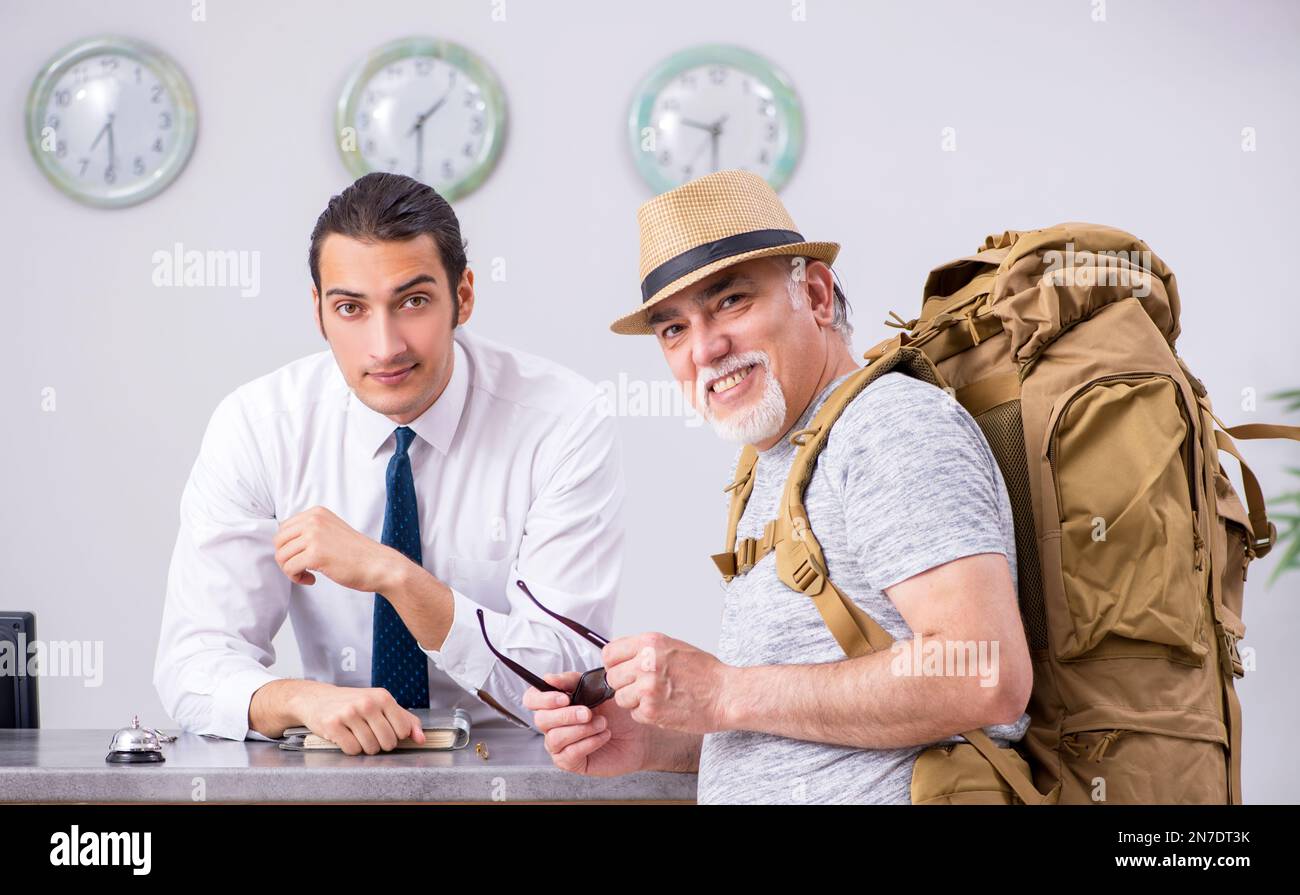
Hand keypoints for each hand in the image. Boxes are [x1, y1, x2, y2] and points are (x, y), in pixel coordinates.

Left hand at [273, 506, 406, 590]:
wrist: (379, 565)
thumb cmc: (357, 554)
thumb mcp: (332, 531)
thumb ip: (311, 531)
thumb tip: (283, 544)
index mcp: (317, 513)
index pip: (284, 528)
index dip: (288, 546)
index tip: (302, 557)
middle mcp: (314, 520)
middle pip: (278, 541)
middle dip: (285, 559)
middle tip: (300, 569)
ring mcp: (314, 536)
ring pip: (281, 556)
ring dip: (290, 570)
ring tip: (307, 574)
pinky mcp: (315, 554)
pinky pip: (290, 568)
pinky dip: (297, 578)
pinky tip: (312, 579)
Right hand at [292, 683, 425, 755]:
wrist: (318, 699)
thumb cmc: (354, 703)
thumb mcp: (381, 705)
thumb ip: (405, 720)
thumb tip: (421, 739)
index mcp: (383, 697)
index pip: (403, 730)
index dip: (396, 736)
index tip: (386, 730)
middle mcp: (367, 703)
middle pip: (388, 742)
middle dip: (381, 744)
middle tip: (370, 733)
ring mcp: (349, 713)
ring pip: (370, 748)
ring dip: (365, 747)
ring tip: (357, 734)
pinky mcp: (333, 725)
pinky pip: (352, 750)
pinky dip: (350, 748)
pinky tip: (345, 736)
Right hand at [523, 671, 650, 775]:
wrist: (639, 733)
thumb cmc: (617, 711)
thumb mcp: (596, 688)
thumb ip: (571, 680)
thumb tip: (549, 678)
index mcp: (556, 703)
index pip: (532, 699)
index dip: (542, 698)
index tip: (564, 697)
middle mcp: (553, 724)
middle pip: (541, 720)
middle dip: (566, 715)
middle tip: (589, 712)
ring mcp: (560, 745)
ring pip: (555, 737)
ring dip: (581, 729)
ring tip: (603, 724)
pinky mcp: (570, 762)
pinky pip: (569, 754)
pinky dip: (588, 743)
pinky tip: (604, 736)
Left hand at [602, 633, 732, 734]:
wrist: (726, 695)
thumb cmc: (706, 673)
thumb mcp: (673, 646)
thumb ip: (646, 650)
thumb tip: (623, 656)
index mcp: (650, 643)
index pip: (610, 653)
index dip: (614, 664)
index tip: (621, 669)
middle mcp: (645, 663)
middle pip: (612, 677)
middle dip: (624, 684)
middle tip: (641, 687)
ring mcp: (646, 688)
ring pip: (620, 697)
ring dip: (634, 700)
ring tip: (656, 697)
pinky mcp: (651, 710)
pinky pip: (634, 714)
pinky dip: (646, 714)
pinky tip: (663, 708)